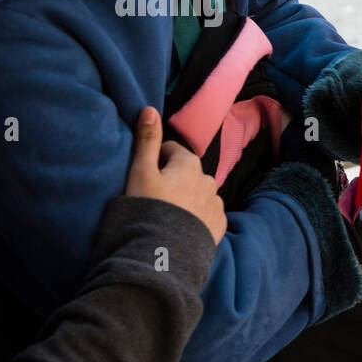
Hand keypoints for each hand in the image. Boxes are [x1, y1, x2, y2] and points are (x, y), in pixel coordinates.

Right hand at [125, 107, 226, 243]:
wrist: (165, 253)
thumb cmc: (148, 207)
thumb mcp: (141, 171)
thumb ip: (147, 139)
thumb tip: (150, 108)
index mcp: (190, 163)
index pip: (170, 150)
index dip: (154, 161)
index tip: (144, 178)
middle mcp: (209, 179)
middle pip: (186, 172)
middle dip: (173, 179)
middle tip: (154, 198)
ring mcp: (217, 203)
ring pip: (198, 192)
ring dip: (186, 197)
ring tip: (168, 214)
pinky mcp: (220, 224)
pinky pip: (207, 213)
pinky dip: (197, 216)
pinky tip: (182, 226)